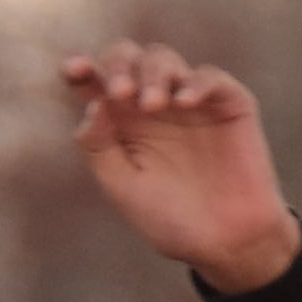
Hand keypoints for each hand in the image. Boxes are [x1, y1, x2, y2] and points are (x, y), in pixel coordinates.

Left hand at [61, 42, 298, 293]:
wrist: (225, 242)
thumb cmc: (172, 219)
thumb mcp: (124, 188)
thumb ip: (100, 148)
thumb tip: (92, 104)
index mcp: (122, 124)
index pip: (95, 84)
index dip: (80, 70)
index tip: (74, 71)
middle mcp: (152, 105)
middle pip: (128, 59)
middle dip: (119, 65)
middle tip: (119, 93)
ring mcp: (189, 101)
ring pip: (164, 59)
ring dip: (153, 74)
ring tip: (151, 105)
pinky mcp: (227, 102)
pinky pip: (210, 77)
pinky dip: (196, 83)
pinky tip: (183, 103)